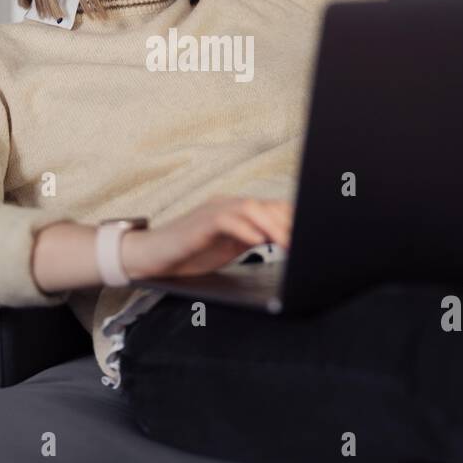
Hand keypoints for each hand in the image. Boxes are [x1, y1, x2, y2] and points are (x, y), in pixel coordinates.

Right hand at [120, 196, 292, 280]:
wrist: (150, 257)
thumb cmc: (189, 254)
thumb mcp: (229, 248)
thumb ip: (254, 240)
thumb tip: (285, 242)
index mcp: (237, 211)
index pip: (272, 208)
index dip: (293, 219)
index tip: (312, 234)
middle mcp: (227, 205)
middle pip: (266, 205)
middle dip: (288, 223)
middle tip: (306, 242)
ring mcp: (212, 211)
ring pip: (250, 208)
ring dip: (271, 225)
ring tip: (287, 243)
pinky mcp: (199, 222)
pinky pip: (225, 219)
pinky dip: (244, 229)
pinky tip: (257, 241)